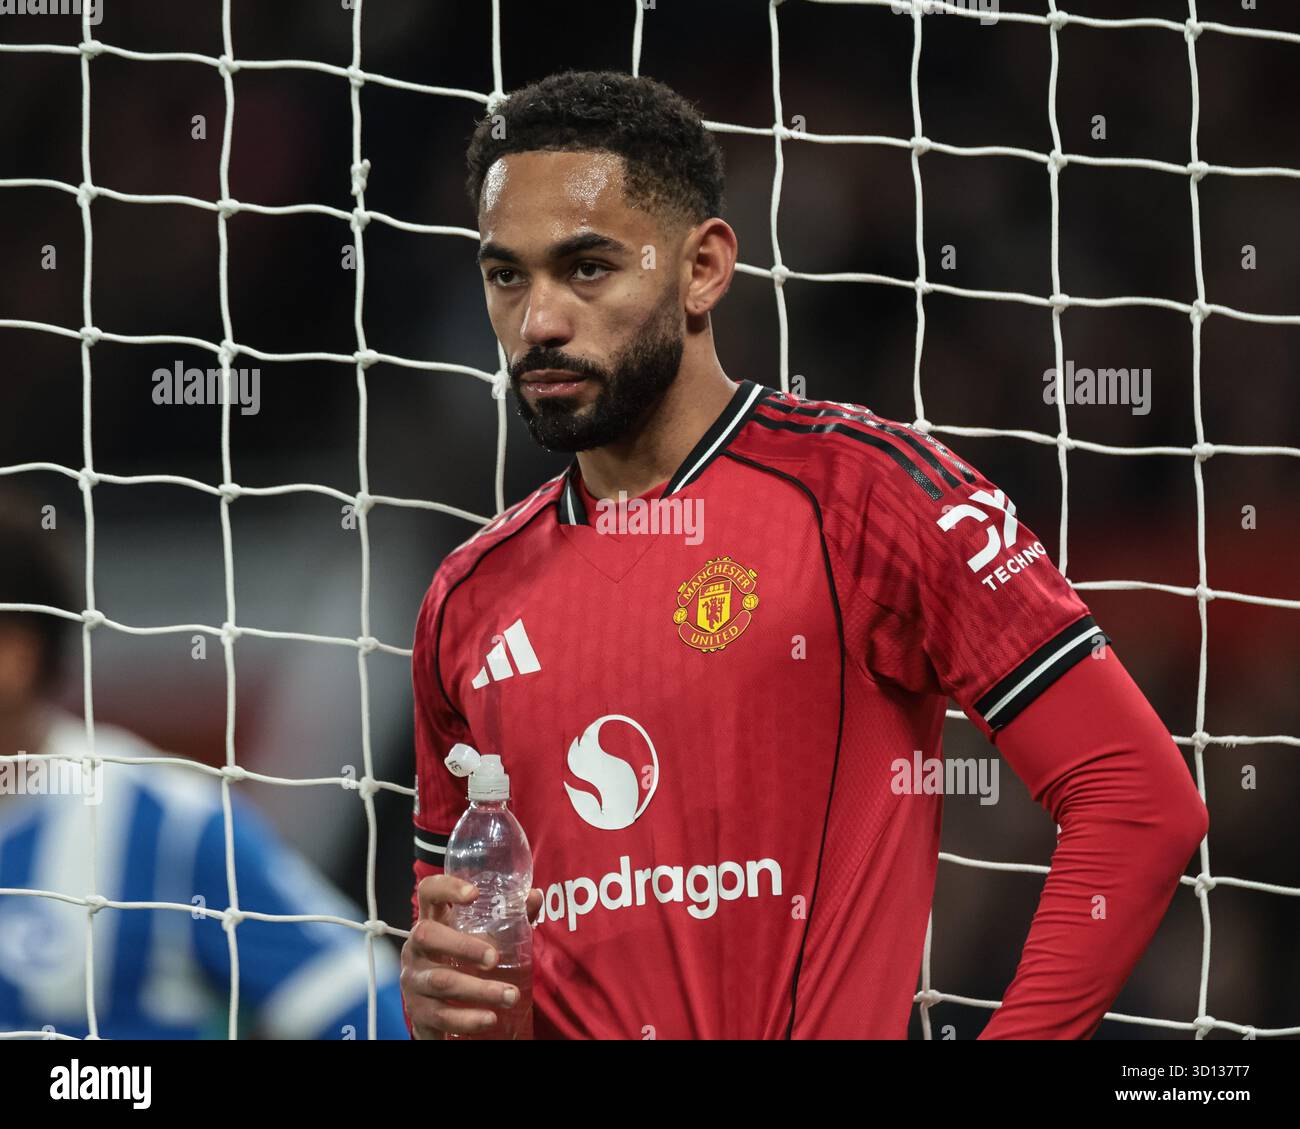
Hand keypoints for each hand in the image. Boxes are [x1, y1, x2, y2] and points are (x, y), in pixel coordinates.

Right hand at [401, 874, 542, 1038]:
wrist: (436, 1013)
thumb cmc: (463, 963)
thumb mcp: (481, 937)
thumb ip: (509, 917)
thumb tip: (533, 896)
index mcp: (432, 921)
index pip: (429, 892)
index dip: (446, 887)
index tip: (473, 893)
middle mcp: (416, 947)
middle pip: (428, 936)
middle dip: (463, 946)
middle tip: (495, 959)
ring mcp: (414, 979)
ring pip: (441, 981)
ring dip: (479, 990)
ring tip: (509, 995)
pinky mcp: (418, 1012)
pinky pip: (441, 1015)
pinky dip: (468, 1018)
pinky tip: (490, 1018)